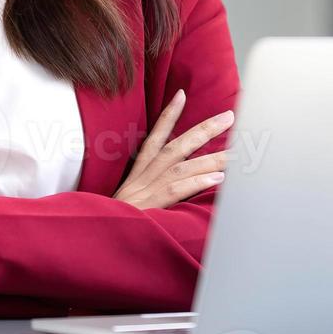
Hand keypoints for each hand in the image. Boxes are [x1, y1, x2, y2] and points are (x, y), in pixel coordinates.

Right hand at [112, 90, 233, 209]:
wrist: (95, 238)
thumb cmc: (116, 221)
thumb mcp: (130, 201)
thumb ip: (151, 189)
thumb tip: (177, 181)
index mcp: (138, 173)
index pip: (155, 138)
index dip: (168, 115)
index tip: (182, 94)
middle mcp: (143, 176)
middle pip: (177, 146)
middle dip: (204, 130)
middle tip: (229, 116)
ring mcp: (147, 191)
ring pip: (182, 167)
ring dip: (211, 159)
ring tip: (237, 153)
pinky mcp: (150, 207)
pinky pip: (176, 191)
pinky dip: (196, 183)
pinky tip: (216, 179)